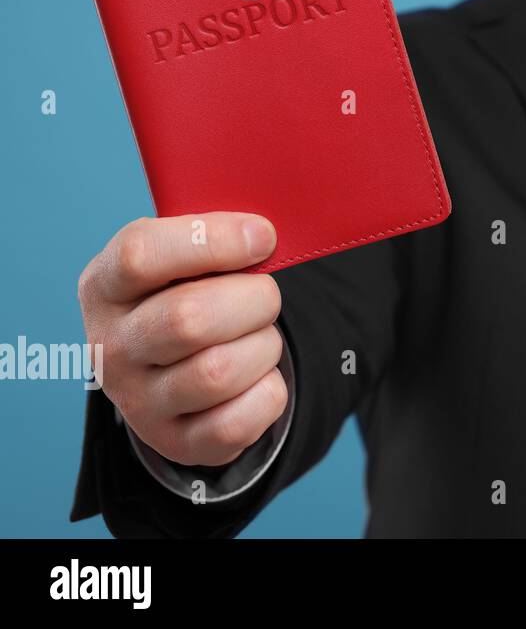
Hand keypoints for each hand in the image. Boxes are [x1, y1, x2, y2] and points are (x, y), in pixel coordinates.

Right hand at [77, 213, 287, 466]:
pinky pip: (236, 422)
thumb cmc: (189, 291)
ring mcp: (137, 401)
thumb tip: (264, 235)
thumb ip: (215, 236)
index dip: (214, 241)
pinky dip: (268, 394)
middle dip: (254, 299)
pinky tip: (259, 377)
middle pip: (189, 319)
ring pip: (218, 372)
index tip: (264, 238)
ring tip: (258, 336)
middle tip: (265, 295)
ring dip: (263, 347)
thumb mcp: (185, 255)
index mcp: (105, 286)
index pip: (141, 255)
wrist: (174, 364)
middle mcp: (111, 347)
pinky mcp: (174, 442)